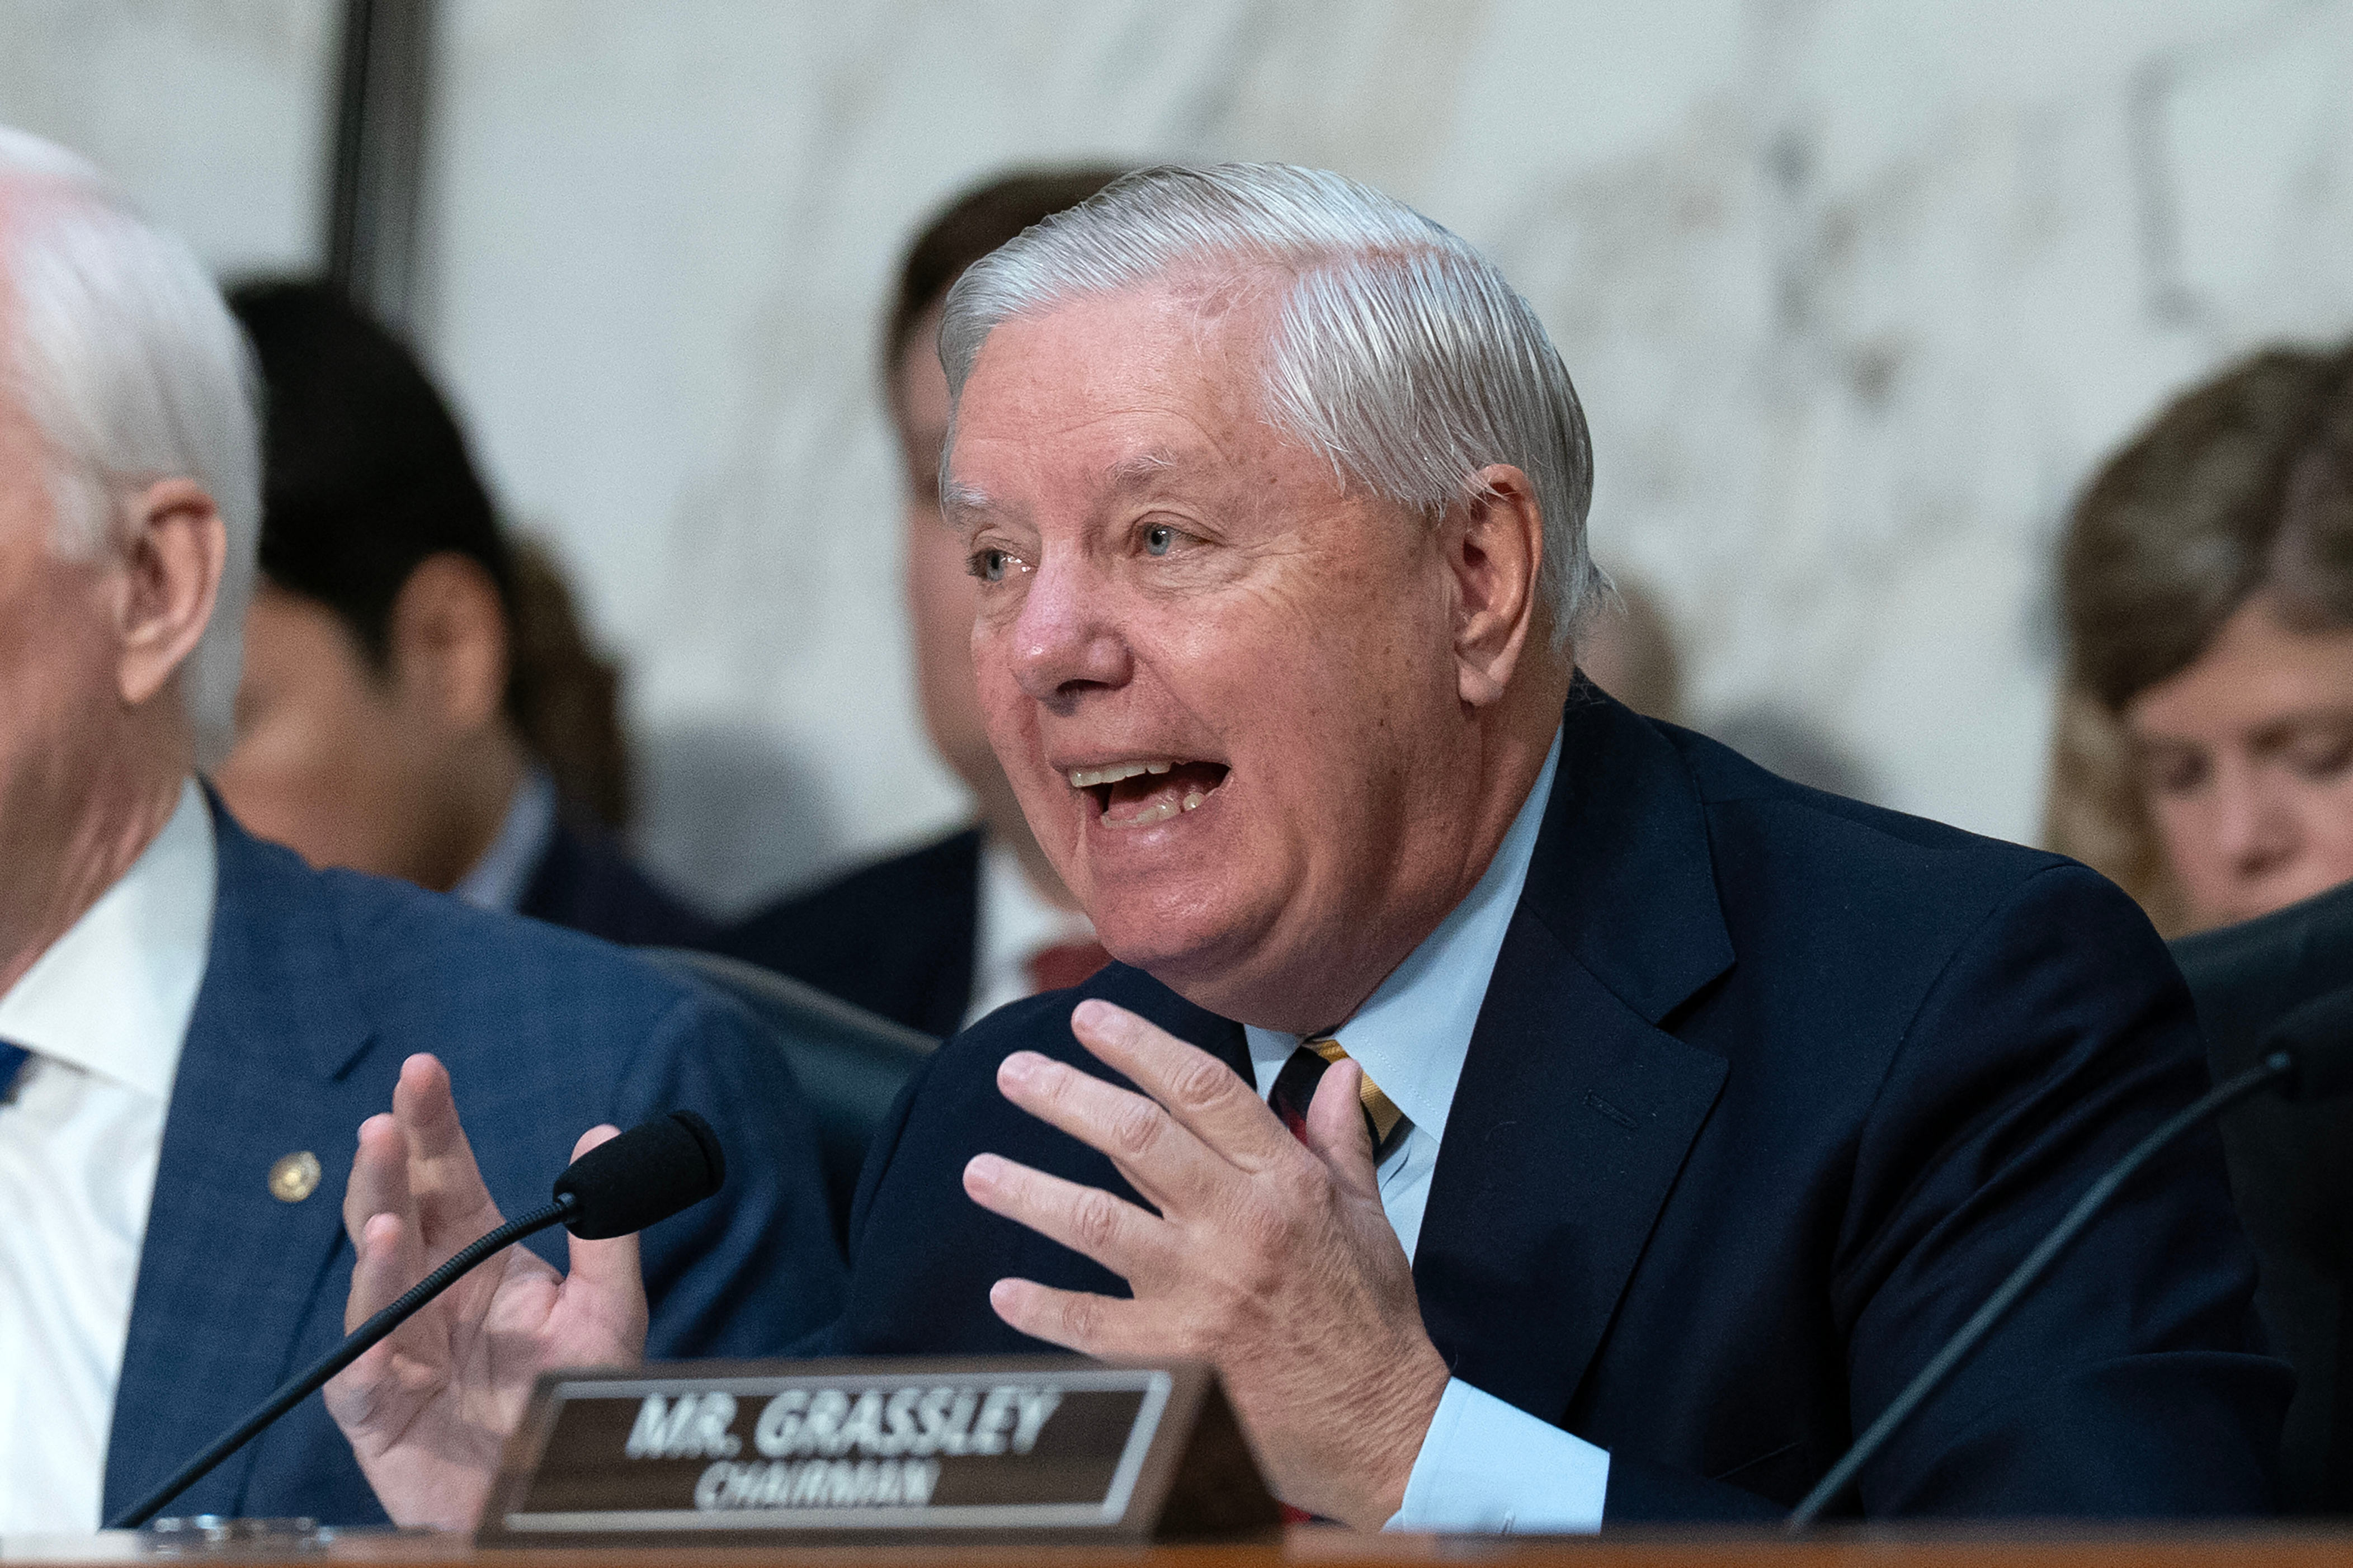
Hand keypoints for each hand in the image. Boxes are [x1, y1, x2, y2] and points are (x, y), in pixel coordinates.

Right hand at [323, 1054, 649, 1529]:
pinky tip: (380, 1298)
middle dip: (389, 1164)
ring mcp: (398, 1345)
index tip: (421, 1069)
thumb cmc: (572, 1400)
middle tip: (387, 1118)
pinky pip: (362, 1370)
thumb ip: (606, 1228)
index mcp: (478, 1254)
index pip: (446, 1174)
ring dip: (375, 1236)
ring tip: (382, 1200)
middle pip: (398, 1211)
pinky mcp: (379, 1408)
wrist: (554, 1489)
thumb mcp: (608, 1308)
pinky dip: (367, 1335)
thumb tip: (603, 1133)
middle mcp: (430, 1289)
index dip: (431, 1122)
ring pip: (373, 1280)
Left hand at [962, 1000, 1449, 1528]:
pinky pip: (1092, 1326)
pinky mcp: (1179, 1354)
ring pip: (1097, 1221)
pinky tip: (1005, 1292)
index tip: (1089, 1019)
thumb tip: (1339, 1070)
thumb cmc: (1370, 1316)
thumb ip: (1341, 1138)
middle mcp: (1239, 1224)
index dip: (1140, 1046)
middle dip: (1066, 1095)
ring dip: (1029, 1192)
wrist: (1381, 1422)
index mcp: (1285, 1182)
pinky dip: (1044, 1309)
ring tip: (979, 1172)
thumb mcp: (1367, 1215)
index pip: (1203, 1090)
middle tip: (1013, 1070)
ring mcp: (1202, 1290)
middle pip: (1135, 1137)